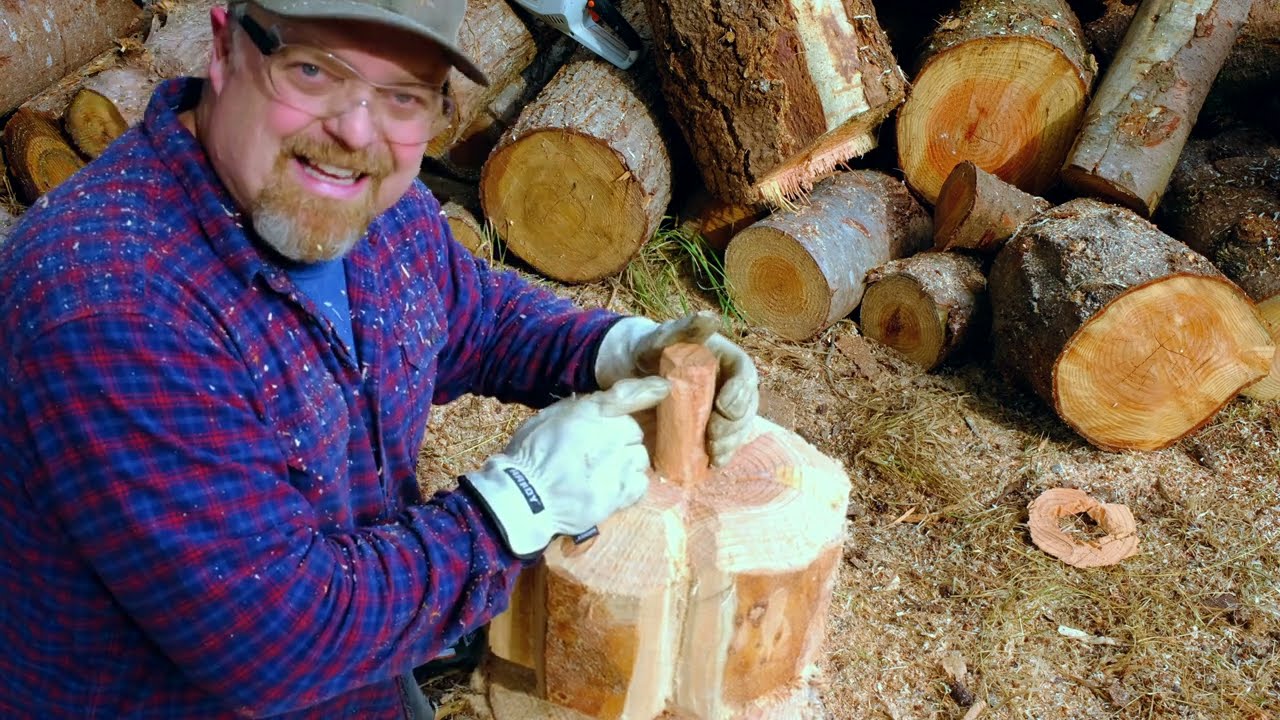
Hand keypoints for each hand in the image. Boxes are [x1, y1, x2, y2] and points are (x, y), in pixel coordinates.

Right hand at [461, 377, 669, 557]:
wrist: (524, 498)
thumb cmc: (529, 455)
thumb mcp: (548, 417)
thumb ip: (580, 408)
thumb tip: (602, 402)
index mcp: (591, 412)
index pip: (629, 395)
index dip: (648, 391)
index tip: (663, 388)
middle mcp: (611, 434)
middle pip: (635, 432)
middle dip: (622, 439)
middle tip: (601, 451)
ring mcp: (618, 465)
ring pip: (640, 457)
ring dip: (627, 462)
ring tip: (606, 471)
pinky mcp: (621, 494)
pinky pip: (641, 484)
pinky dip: (632, 485)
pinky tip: (614, 487)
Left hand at [595, 311, 758, 465]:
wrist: (631, 374)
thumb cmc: (648, 350)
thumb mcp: (661, 338)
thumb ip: (683, 328)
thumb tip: (710, 316)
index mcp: (726, 359)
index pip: (745, 374)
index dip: (741, 392)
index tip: (725, 406)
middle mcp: (730, 384)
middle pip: (746, 406)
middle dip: (735, 425)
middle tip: (715, 437)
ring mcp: (721, 408)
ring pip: (738, 427)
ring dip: (731, 443)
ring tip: (715, 455)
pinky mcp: (709, 427)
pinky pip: (723, 441)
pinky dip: (721, 454)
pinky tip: (713, 464)